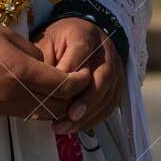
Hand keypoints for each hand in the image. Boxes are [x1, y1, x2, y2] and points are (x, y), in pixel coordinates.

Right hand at [0, 17, 92, 120]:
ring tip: (60, 91)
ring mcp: (4, 106)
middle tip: (77, 83)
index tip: (86, 72)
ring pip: (42, 115)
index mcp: (20, 72)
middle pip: (56, 107)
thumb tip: (45, 65)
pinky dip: (38, 107)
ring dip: (55, 106)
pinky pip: (25, 114)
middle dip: (72, 98)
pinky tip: (38, 93)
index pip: (62, 85)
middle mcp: (14, 95)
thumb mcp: (6, 35)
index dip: (79, 81)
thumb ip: (32, 53)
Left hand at [34, 17, 124, 133]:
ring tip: (66, 127)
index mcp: (85, 34)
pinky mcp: (116, 85)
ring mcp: (115, 68)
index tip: (54, 90)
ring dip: (88, 114)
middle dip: (87, 99)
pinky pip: (109, 105)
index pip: (82, 51)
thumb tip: (43, 91)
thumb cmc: (57, 44)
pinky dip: (93, 119)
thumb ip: (44, 64)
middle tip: (70, 116)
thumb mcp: (46, 45)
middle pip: (103, 76)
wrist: (76, 40)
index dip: (70, 72)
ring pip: (108, 94)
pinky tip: (75, 127)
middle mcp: (106, 51)